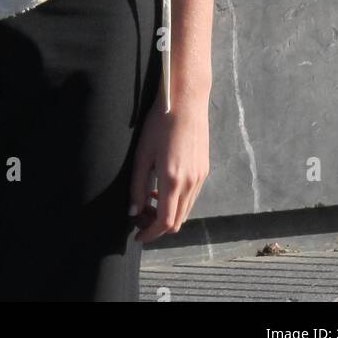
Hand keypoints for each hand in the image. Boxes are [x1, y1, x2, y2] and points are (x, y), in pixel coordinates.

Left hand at [128, 95, 208, 243]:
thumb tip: (133, 211)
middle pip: (177, 221)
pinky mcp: (204, 170)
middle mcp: (190, 183)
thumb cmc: (160, 123)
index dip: (150, 233)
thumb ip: (137, 185)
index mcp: (172, 180)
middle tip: (139, 216)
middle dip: (157, 226)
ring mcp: (200, 177)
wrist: (186, 102)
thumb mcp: (142, 154)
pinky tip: (162, 187)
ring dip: (168, 214)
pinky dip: (177, 202)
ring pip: (185, 211)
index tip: (138, 236)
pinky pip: (191, 197)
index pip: (164, 222)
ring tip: (148, 200)